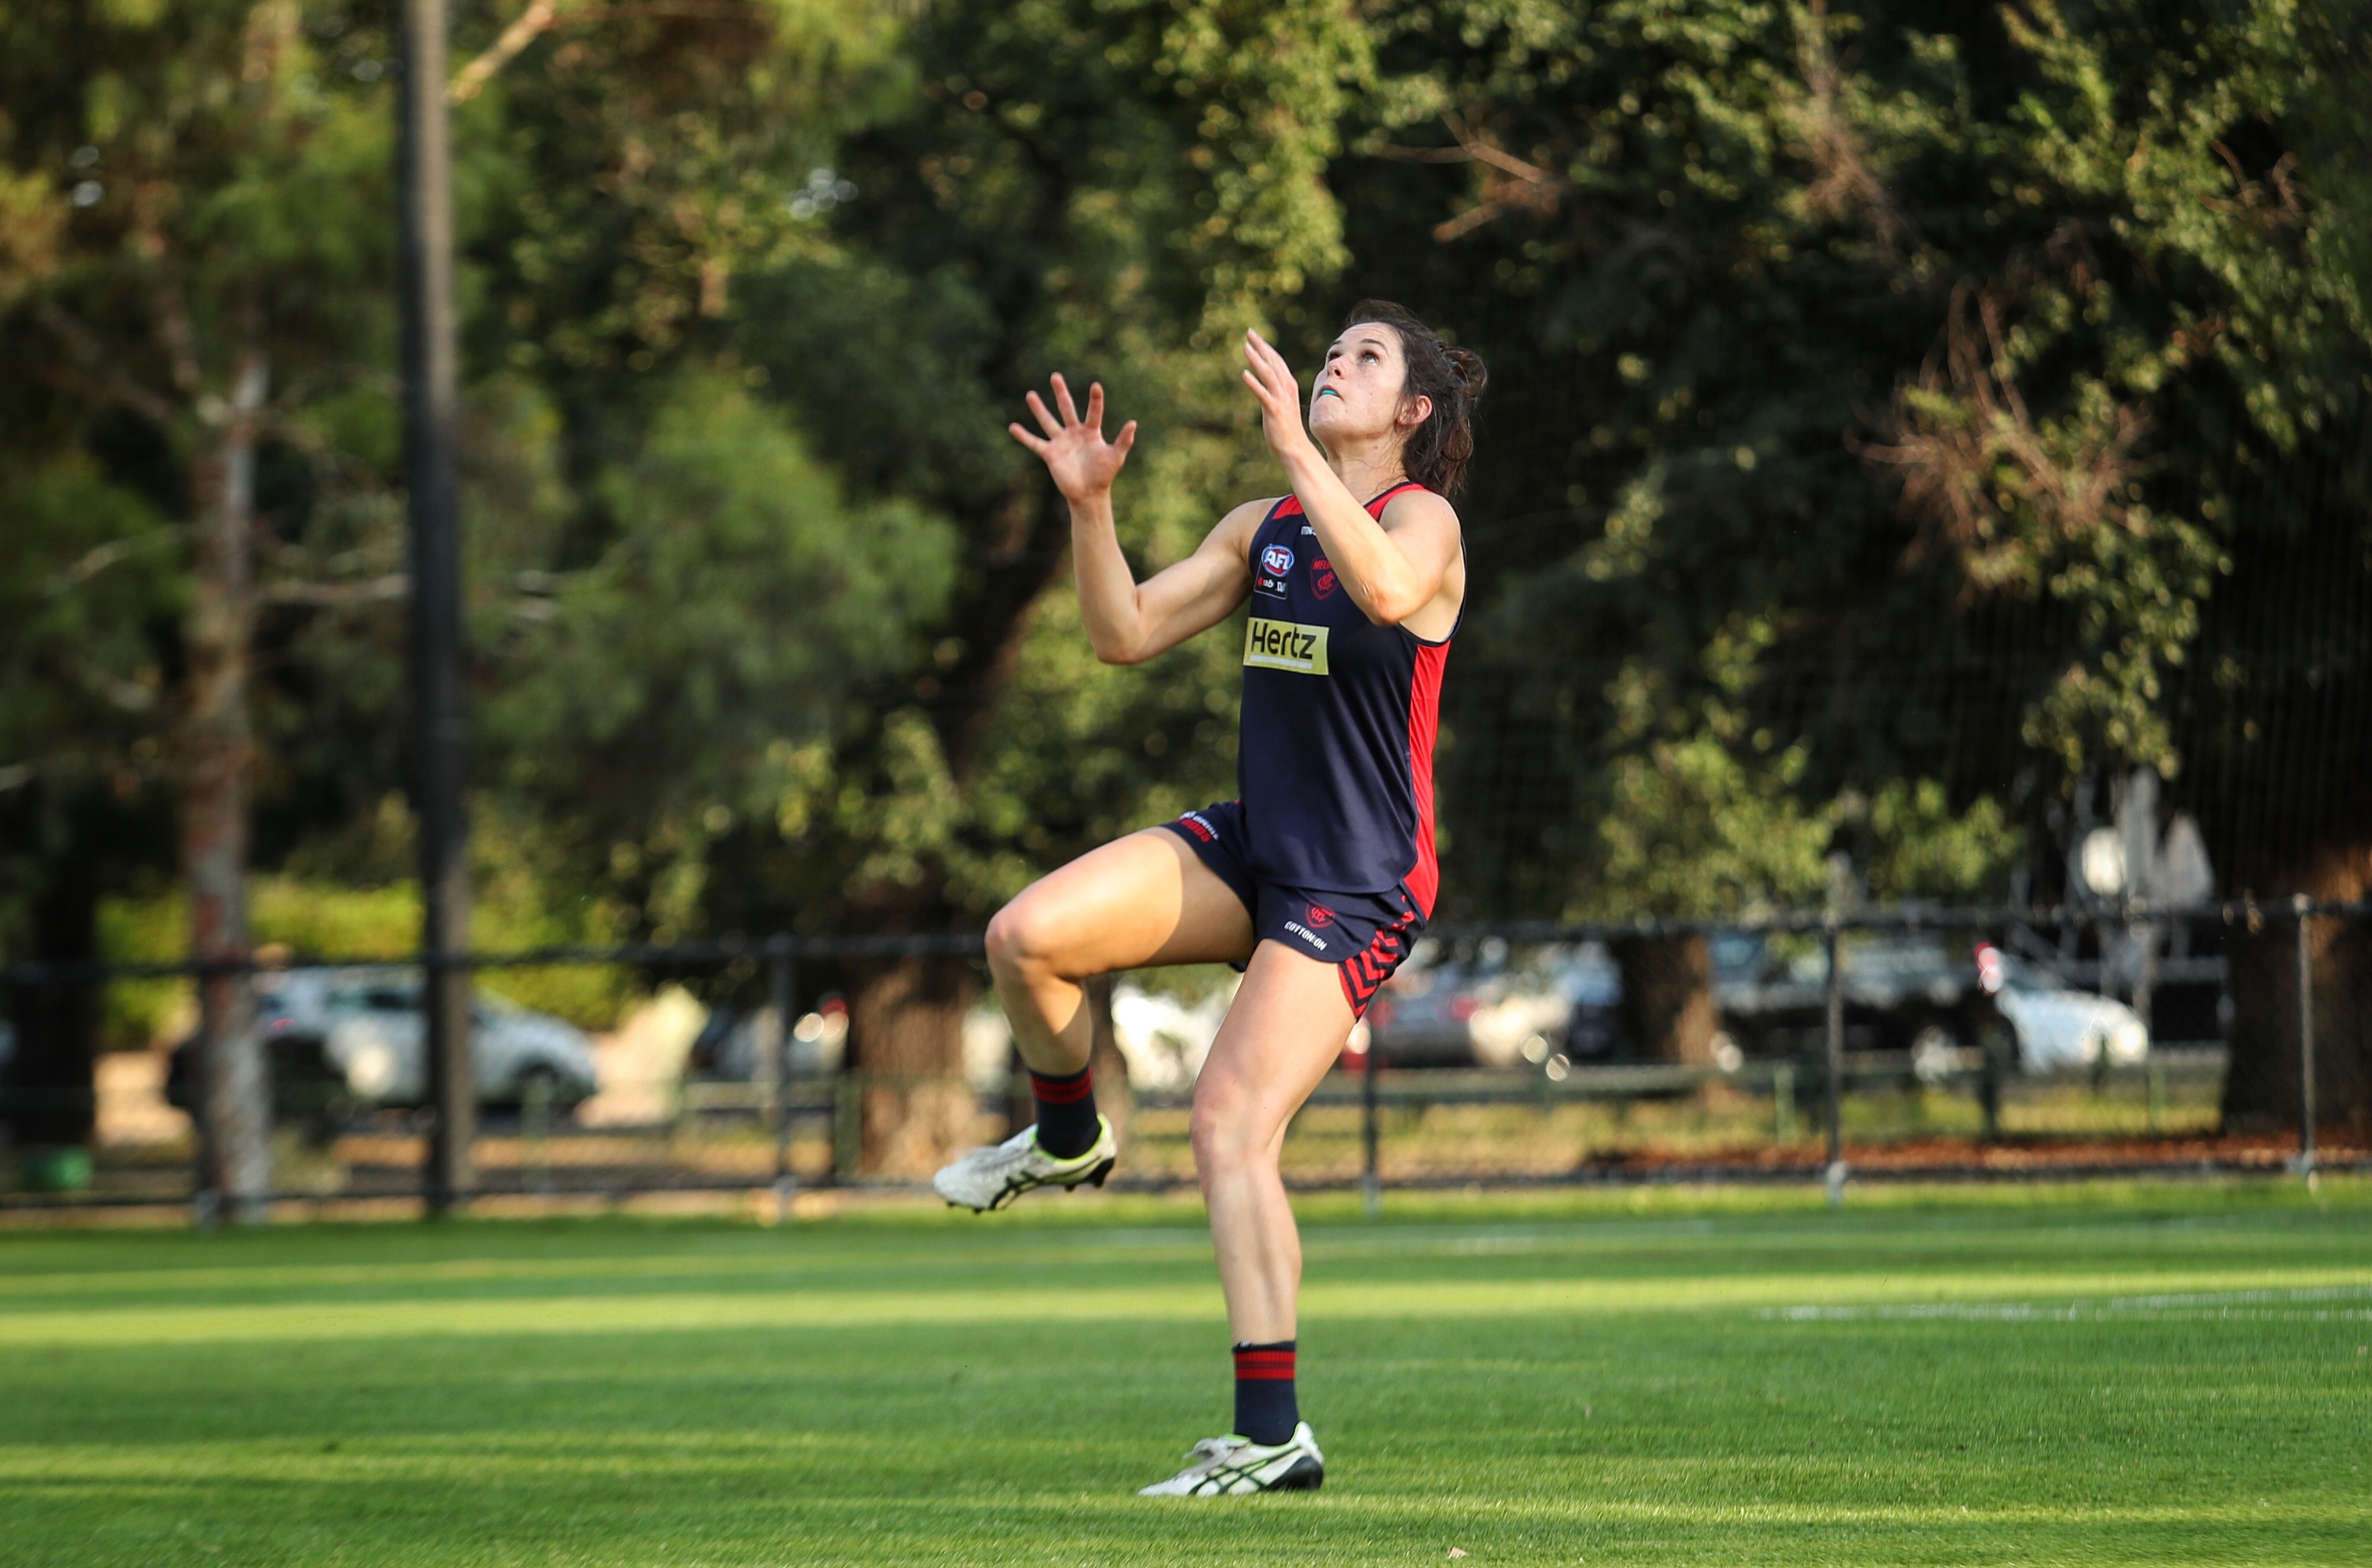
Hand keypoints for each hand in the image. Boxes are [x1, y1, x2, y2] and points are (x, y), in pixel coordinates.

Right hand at [1009, 373, 1136, 502]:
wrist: (1089, 494)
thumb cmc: (1104, 475)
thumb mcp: (1116, 457)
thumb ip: (1124, 441)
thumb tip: (1133, 423)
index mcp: (1091, 432)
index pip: (1093, 411)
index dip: (1095, 400)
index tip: (1096, 386)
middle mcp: (1074, 433)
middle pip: (1067, 408)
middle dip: (1061, 393)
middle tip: (1055, 376)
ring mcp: (1061, 442)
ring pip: (1048, 421)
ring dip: (1039, 409)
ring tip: (1031, 394)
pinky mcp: (1050, 454)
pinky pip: (1034, 443)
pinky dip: (1024, 436)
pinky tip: (1013, 427)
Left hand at [1240, 329, 1315, 462]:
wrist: (1294, 448)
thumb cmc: (1286, 427)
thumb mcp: (1281, 403)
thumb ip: (1275, 390)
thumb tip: (1266, 382)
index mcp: (1289, 385)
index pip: (1277, 361)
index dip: (1265, 347)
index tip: (1254, 336)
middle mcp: (1286, 388)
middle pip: (1273, 362)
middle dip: (1261, 346)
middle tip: (1249, 332)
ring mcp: (1281, 399)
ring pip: (1268, 374)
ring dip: (1257, 359)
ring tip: (1245, 347)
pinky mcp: (1274, 410)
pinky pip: (1263, 394)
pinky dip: (1254, 383)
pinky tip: (1244, 374)